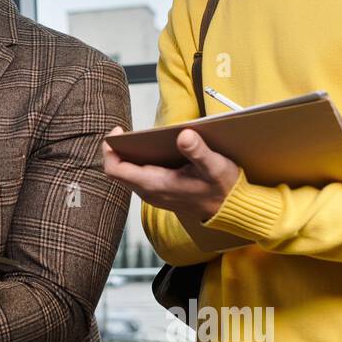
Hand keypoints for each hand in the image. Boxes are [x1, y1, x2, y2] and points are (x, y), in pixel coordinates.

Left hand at [101, 126, 240, 221]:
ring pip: (127, 174)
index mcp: (155, 184)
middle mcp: (149, 192)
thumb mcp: (215, 166)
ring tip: (136, 137)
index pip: (116, 170)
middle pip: (118, 171)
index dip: (110, 150)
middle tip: (124, 131)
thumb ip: (198, 151)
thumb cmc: (223, 188)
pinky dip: (137, 162)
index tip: (117, 132)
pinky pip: (138, 177)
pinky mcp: (159, 192)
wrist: (231, 209)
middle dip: (116, 150)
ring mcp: (153, 194)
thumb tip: (184, 135)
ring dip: (127, 156)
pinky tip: (150, 148)